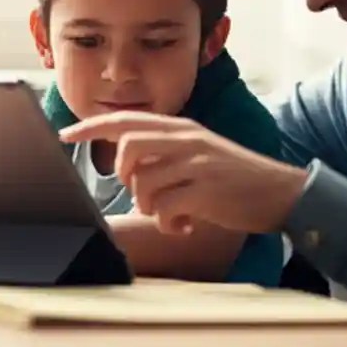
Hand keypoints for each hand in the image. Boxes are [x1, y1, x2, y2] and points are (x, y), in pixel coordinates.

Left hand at [59, 112, 307, 235]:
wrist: (281, 193)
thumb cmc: (234, 180)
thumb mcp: (199, 154)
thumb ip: (166, 153)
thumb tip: (128, 167)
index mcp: (182, 128)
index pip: (127, 120)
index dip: (92, 126)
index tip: (65, 135)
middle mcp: (187, 139)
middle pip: (129, 147)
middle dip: (123, 175)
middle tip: (141, 194)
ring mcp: (197, 163)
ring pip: (144, 182)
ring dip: (148, 207)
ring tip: (171, 215)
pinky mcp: (206, 189)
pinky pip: (165, 208)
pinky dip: (168, 224)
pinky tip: (185, 226)